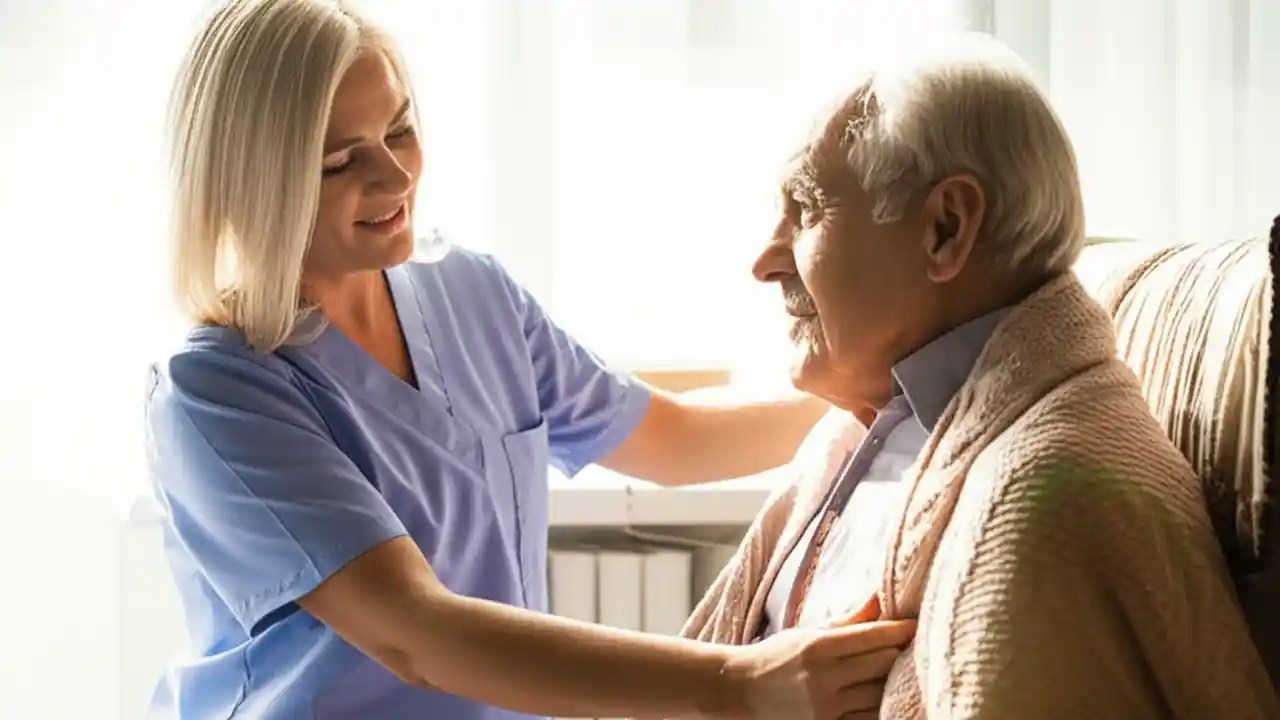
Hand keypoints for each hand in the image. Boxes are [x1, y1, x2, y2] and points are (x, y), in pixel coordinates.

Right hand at [720, 620, 914, 719]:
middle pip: (882, 666)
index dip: (899, 630)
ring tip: (899, 673)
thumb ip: (847, 620)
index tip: (914, 625)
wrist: (741, 692)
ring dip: (892, 683)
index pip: (872, 636)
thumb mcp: (807, 633)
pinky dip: (878, 708)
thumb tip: (880, 599)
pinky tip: (882, 698)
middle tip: (911, 647)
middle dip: (900, 655)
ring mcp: (825, 709)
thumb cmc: (777, 657)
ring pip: (879, 696)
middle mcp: (823, 679)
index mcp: (817, 647)